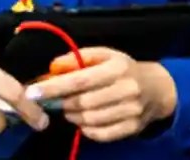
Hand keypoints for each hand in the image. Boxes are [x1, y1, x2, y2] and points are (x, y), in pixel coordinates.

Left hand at [30, 47, 176, 142]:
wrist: (157, 89)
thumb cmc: (122, 69)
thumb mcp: (103, 55)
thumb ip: (77, 58)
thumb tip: (53, 67)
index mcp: (117, 68)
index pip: (80, 79)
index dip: (54, 87)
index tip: (33, 92)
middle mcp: (126, 89)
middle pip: (83, 102)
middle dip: (61, 103)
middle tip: (51, 101)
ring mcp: (131, 111)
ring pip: (90, 120)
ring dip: (72, 116)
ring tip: (68, 108)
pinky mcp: (132, 128)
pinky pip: (101, 134)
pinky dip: (86, 129)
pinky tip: (82, 120)